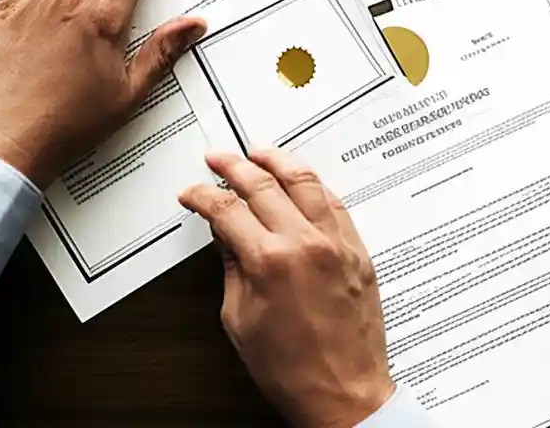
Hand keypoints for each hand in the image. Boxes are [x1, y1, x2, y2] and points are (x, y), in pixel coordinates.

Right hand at [180, 150, 394, 427]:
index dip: (202, 196)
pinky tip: (300, 181)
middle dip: (233, 166)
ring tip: (259, 154)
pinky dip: (313, 185)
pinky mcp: (358, 251)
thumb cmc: (293, 370)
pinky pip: (335, 203)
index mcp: (270, 262)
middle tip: (218, 158)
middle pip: (262, 184)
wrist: (344, 395)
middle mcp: (306, 243)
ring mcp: (336, 243)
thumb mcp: (240, 319)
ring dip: (277, 161)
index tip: (192, 194)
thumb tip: (224, 234)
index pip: (226, 210)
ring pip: (305, 181)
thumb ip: (231, 267)